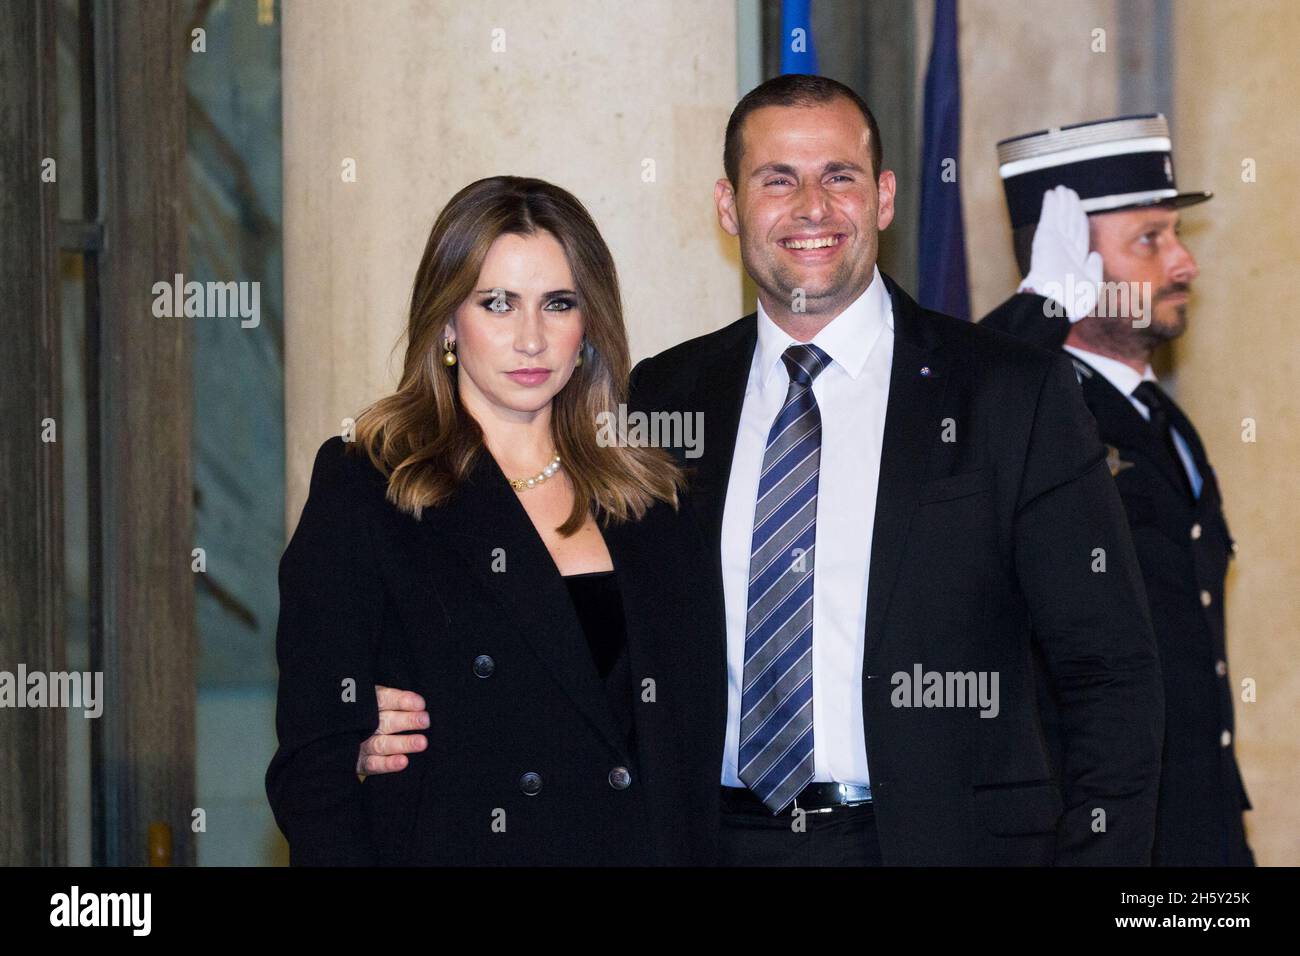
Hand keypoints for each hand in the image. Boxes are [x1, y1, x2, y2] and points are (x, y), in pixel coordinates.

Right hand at [356, 685, 427, 777]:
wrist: (340, 738)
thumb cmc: (372, 715)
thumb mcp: (378, 701)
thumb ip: (396, 702)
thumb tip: (421, 704)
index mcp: (369, 705)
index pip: (385, 699)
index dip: (402, 701)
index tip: (420, 704)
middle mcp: (364, 725)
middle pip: (386, 721)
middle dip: (407, 721)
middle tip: (425, 721)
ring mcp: (360, 745)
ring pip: (381, 744)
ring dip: (402, 744)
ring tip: (422, 742)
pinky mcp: (359, 763)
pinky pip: (373, 764)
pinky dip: (388, 764)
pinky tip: (403, 761)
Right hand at [1018, 185, 1103, 321]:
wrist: (1057, 301)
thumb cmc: (1074, 299)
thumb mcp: (1092, 284)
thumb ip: (1095, 268)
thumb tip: (1095, 254)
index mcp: (1075, 258)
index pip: (1079, 233)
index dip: (1079, 219)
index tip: (1078, 208)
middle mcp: (1065, 248)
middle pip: (1070, 221)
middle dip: (1069, 206)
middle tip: (1067, 192)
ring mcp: (1055, 242)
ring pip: (1061, 216)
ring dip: (1061, 202)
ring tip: (1061, 189)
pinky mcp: (1046, 238)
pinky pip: (1050, 217)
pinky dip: (1050, 205)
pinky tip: (1050, 195)